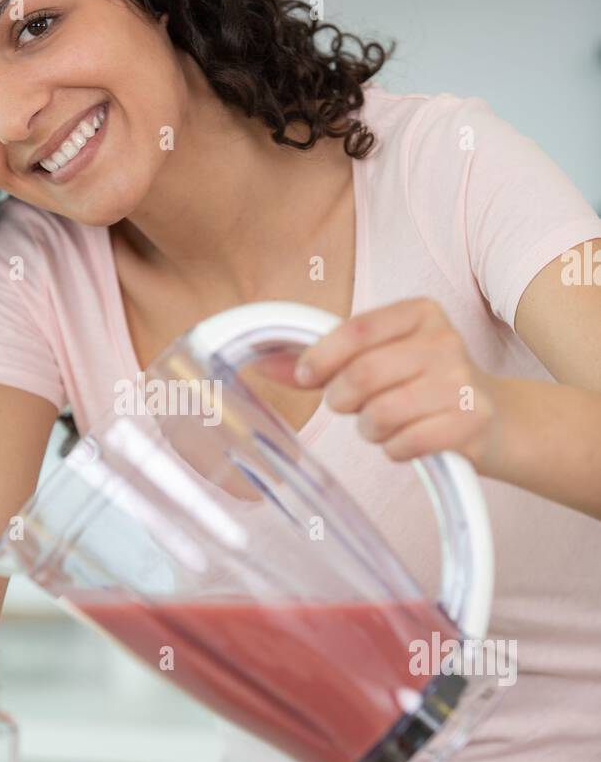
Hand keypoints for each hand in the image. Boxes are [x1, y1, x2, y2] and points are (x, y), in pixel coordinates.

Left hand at [289, 297, 501, 469]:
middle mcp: (445, 340)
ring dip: (369, 429)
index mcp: (420, 312)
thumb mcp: (383, 358)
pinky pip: (405, 443)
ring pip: (381, 412)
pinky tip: (406, 441)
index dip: (321, 357)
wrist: (497, 418)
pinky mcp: (471, 422)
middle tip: (349, 406)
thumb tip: (264, 363)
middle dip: (341, 400)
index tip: (307, 376)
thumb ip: (327, 359)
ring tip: (380, 426)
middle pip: (363, 374)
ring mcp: (461, 382)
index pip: (356, 330)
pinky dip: (395, 449)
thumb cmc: (423, 385)